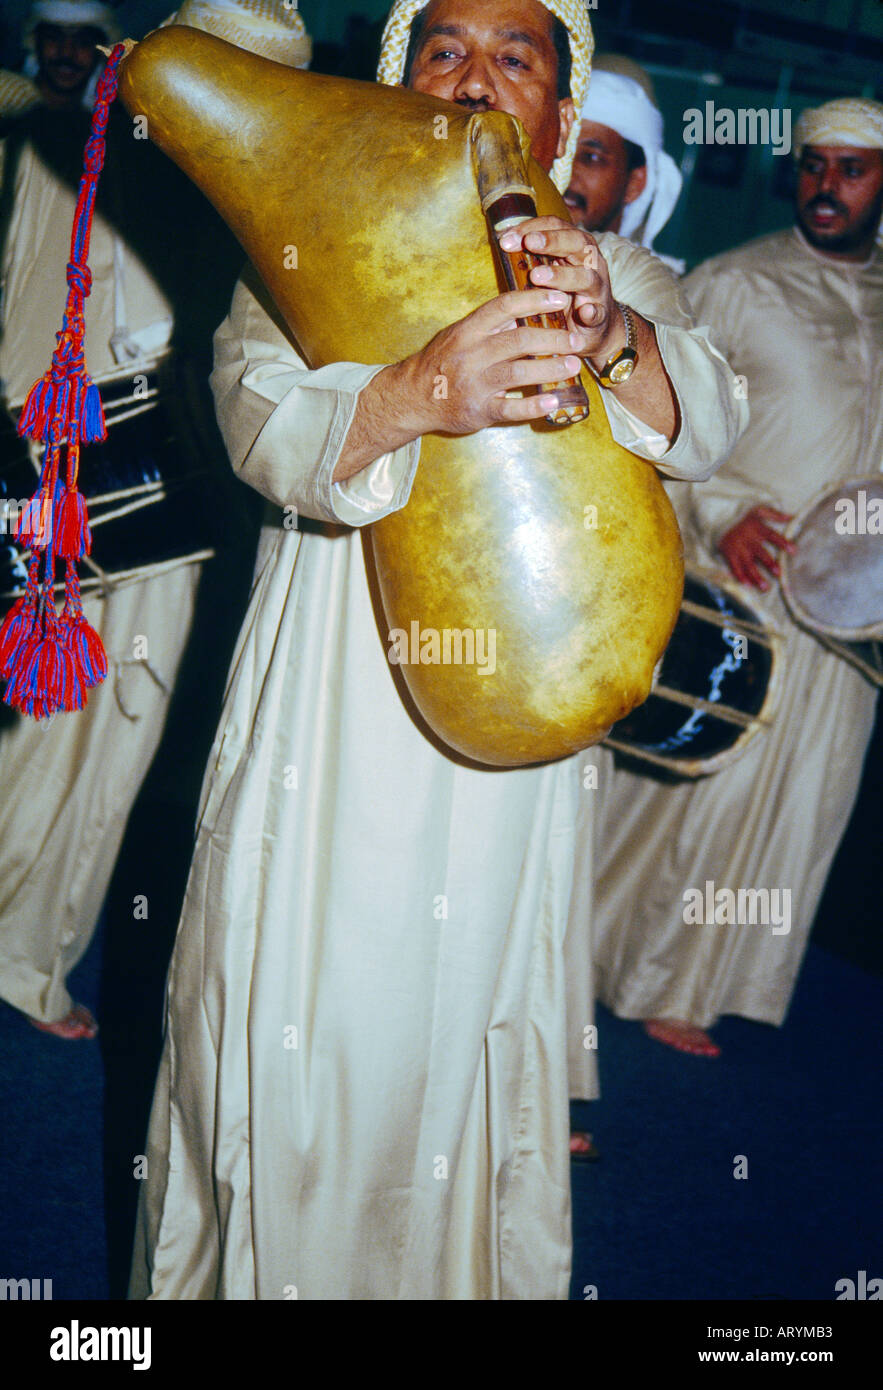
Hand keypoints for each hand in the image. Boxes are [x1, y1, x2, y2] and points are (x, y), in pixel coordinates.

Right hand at [407, 286, 590, 434]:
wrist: (412, 397)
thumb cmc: (441, 361)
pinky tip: (554, 401)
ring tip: (572, 366)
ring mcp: (474, 384)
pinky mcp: (478, 411)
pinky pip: (510, 409)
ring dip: (550, 369)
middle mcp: (470, 355)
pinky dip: (533, 405)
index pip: (505, 307)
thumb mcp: (459, 335)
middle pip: (518, 340)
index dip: (535, 300)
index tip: (561, 298)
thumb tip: (527, 307)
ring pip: (518, 373)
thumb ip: (490, 324)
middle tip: (576, 340)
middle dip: (553, 339)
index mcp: (467, 331)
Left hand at [498, 217, 620, 365]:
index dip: (532, 227)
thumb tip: (504, 242)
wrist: (595, 326)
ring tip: (538, 277)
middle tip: (528, 243)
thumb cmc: (566, 293)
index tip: (506, 238)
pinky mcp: (600, 315)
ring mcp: (597, 288)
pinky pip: (598, 312)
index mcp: (575, 246)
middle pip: (575, 242)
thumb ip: (532, 257)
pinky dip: (592, 312)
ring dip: (562, 275)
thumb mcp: (549, 269)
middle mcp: (590, 262)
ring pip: (585, 277)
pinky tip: (583, 312)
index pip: (556, 226)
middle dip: (551, 241)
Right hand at [718, 506, 794, 590]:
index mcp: (756, 527)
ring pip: (748, 563)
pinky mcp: (729, 554)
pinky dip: (740, 576)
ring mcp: (737, 547)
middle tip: (779, 573)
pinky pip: (734, 567)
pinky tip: (748, 585)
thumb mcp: (758, 510)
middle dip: (769, 563)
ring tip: (765, 587)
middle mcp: (747, 538)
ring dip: (756, 576)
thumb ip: (774, 514)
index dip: (782, 543)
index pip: (771, 535)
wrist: (719, 520)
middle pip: (759, 552)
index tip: (793, 551)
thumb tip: (792, 517)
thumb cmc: (744, 517)